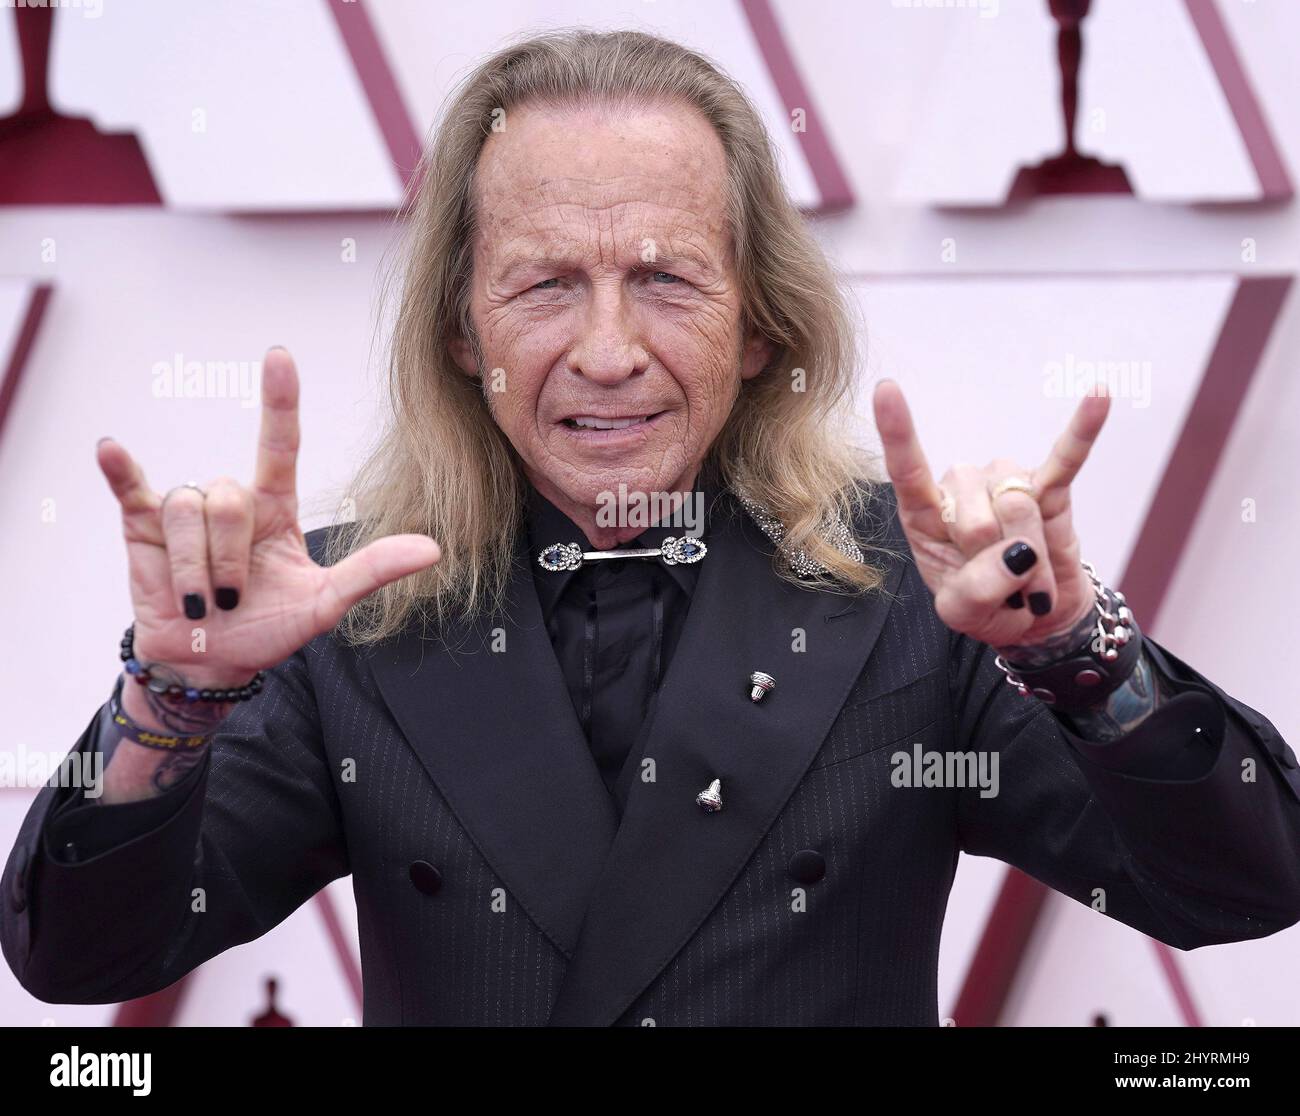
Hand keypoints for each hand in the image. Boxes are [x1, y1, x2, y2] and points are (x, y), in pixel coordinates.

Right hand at [97, 347, 439, 683]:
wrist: (212, 659)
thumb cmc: (271, 626)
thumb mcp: (326, 602)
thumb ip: (373, 571)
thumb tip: (433, 548)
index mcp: (276, 508)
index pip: (279, 443)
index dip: (279, 400)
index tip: (279, 356)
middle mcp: (233, 501)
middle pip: (229, 498)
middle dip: (229, 558)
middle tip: (230, 598)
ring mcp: (187, 511)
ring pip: (188, 509)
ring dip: (195, 565)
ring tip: (200, 598)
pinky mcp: (143, 526)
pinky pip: (132, 490)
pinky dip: (120, 470)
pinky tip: (110, 449)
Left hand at [872, 379, 1109, 651]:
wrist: (1036, 617)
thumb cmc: (988, 607)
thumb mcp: (964, 614)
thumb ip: (976, 591)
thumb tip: (1014, 555)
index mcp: (926, 515)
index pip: (908, 471)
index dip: (897, 433)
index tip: (887, 390)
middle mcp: (962, 489)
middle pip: (975, 511)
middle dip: (994, 560)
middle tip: (1003, 585)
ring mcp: (1005, 483)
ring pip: (1016, 504)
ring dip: (1030, 555)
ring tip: (1029, 579)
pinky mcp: (1049, 486)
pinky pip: (1067, 457)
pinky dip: (1083, 430)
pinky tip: (1098, 394)